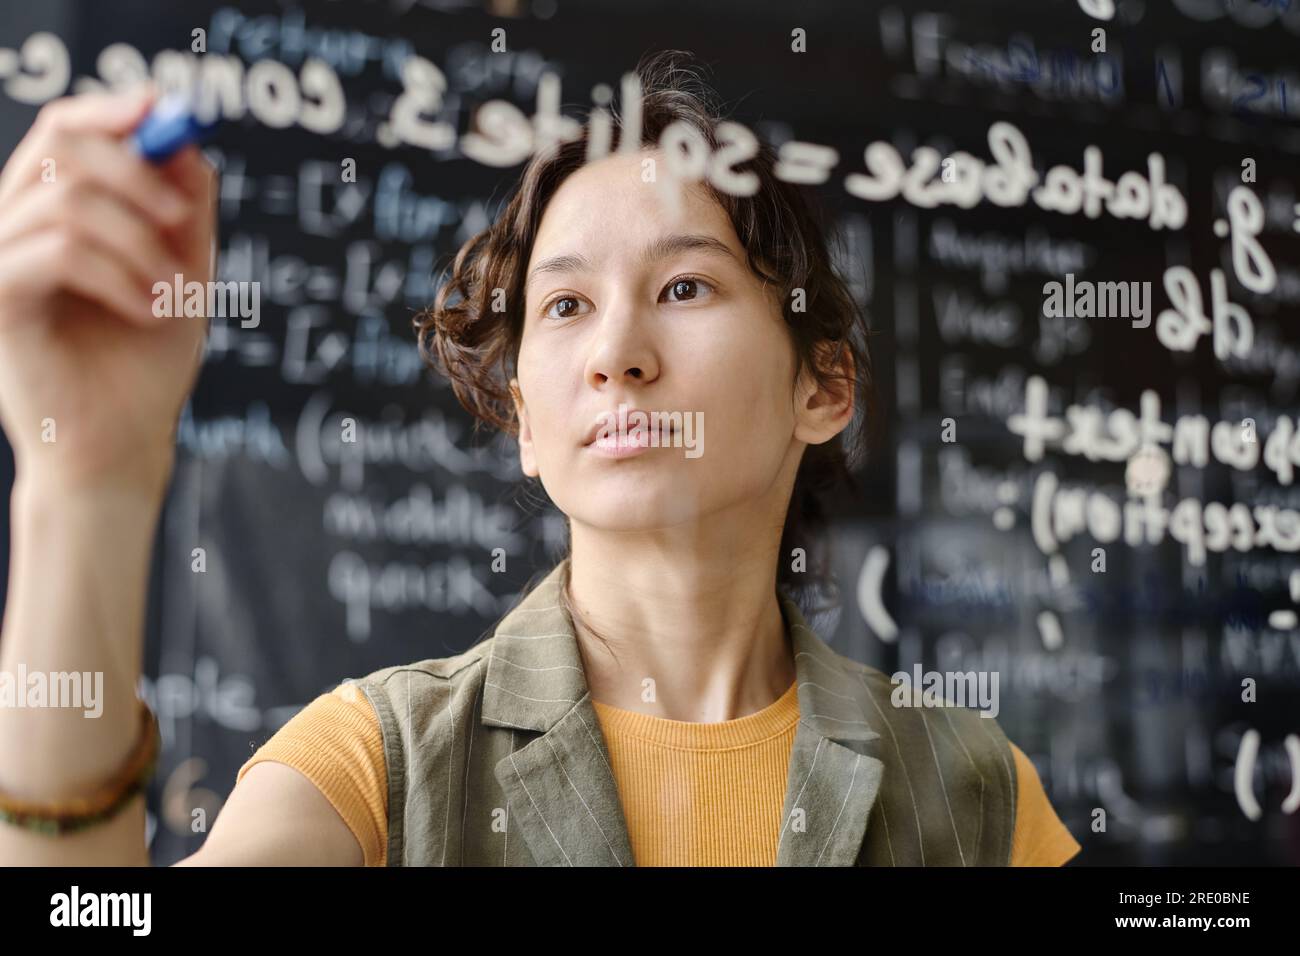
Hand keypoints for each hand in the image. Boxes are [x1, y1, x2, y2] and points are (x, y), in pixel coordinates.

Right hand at [0, 86, 217, 495]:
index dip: (110, 110)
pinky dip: (120, 278)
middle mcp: (13, 226)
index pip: (62, 131)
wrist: (123, 443)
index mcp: (52, 212)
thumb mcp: (183, 270)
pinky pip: (60, 253)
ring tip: (171, 291)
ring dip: (141, 244)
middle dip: (137, 174)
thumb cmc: (146, 362)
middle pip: (59, 145)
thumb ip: (183, 206)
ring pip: (68, 202)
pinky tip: (146, 313)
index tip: (161, 109)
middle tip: (184, 221)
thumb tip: (184, 138)